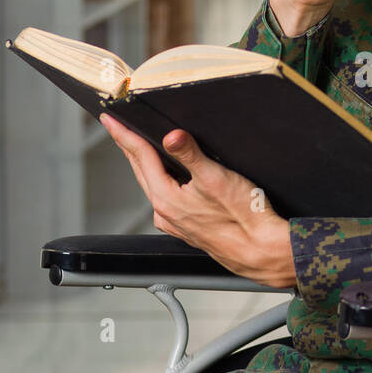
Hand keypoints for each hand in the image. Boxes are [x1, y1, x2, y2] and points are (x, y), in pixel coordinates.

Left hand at [99, 115, 296, 287]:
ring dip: (144, 166)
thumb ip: (191, 154)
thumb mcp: (216, 177)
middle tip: (118, 130)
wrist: (261, 252)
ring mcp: (175, 223)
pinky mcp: (189, 229)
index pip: (140, 157)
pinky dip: (160, 183)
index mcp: (166, 198)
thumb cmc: (244, 217)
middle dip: (129, 148)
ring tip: (138, 150)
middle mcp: (165, 213)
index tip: (110, 120)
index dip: (124, 134)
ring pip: (152, 187)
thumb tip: (171, 136)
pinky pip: (165, 200)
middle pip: (141, 172)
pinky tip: (169, 181)